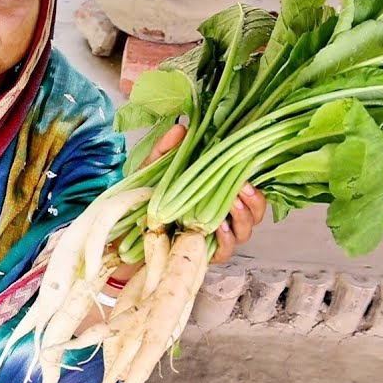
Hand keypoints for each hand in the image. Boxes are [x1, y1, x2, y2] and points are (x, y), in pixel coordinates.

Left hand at [141, 124, 266, 264]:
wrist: (125, 229)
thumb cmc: (145, 198)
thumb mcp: (154, 169)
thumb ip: (166, 149)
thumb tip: (181, 128)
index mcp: (217, 194)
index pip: (249, 190)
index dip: (256, 181)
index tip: (250, 169)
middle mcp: (222, 216)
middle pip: (255, 213)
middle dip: (255, 200)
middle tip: (244, 187)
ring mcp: (215, 237)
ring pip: (245, 231)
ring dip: (243, 216)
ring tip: (232, 202)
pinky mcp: (205, 254)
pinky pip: (226, 251)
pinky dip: (226, 239)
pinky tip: (220, 227)